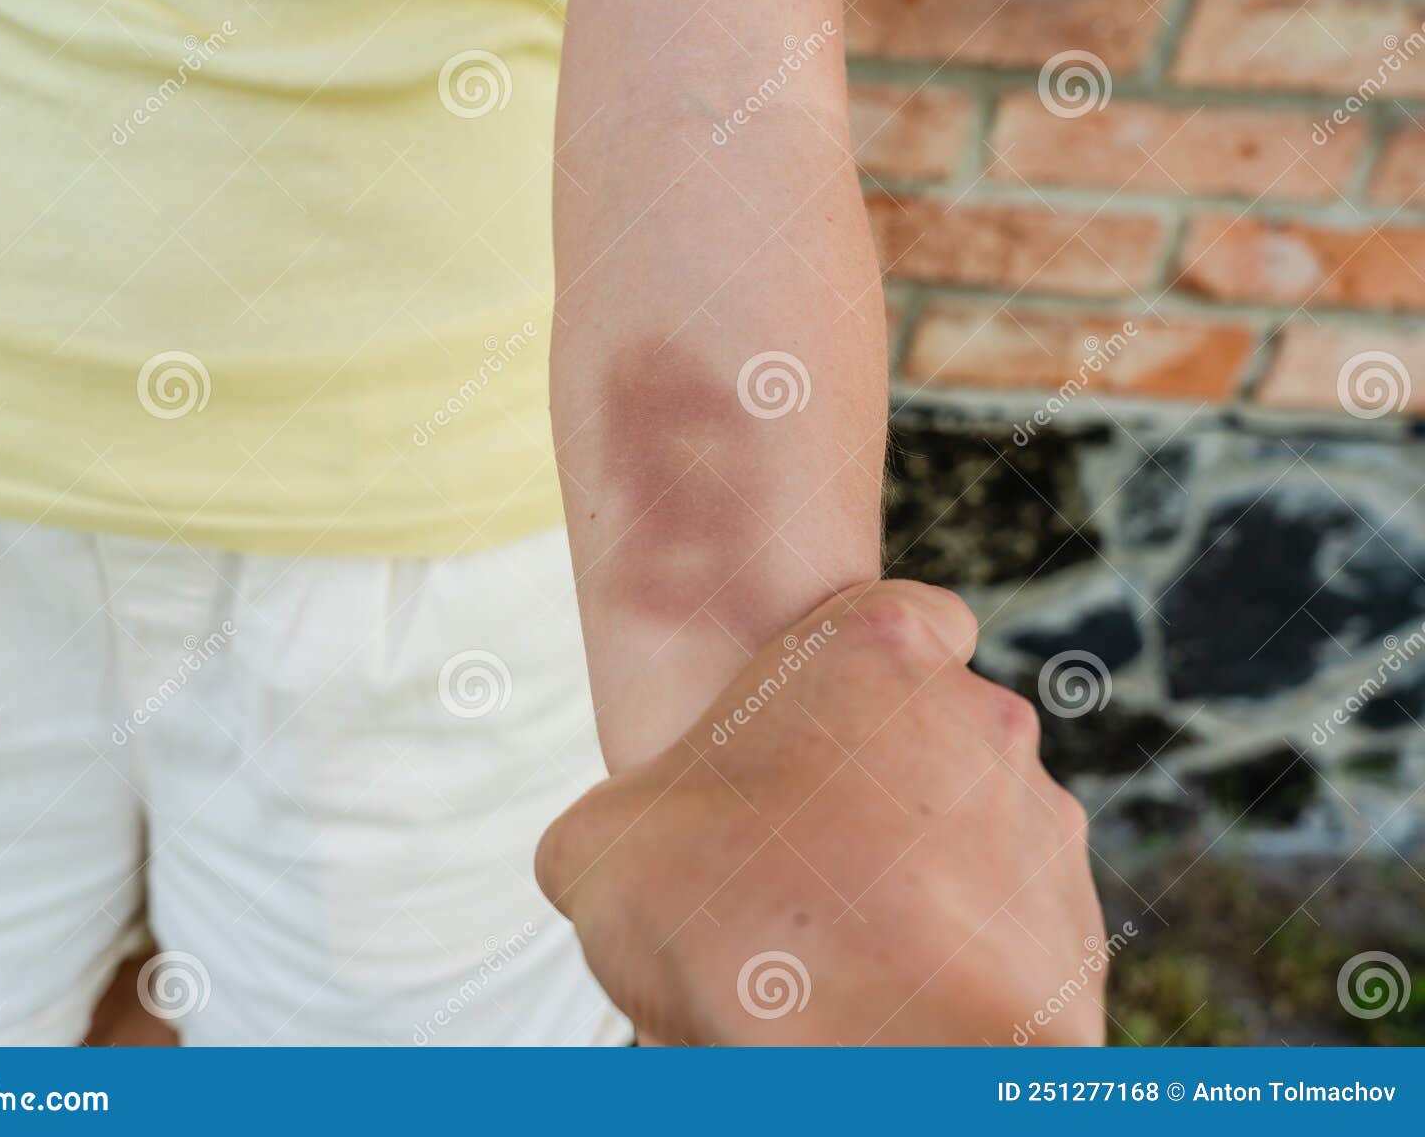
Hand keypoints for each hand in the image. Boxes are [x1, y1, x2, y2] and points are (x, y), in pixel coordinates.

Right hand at [537, 580, 1106, 1044]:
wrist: (875, 1061)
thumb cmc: (741, 920)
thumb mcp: (603, 844)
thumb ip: (622, 822)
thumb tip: (611, 864)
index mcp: (877, 653)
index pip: (902, 616)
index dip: (852, 672)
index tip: (804, 732)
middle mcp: (982, 721)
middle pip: (925, 737)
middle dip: (867, 797)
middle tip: (789, 869)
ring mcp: (1041, 828)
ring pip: (971, 837)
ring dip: (913, 881)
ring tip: (832, 954)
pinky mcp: (1073, 935)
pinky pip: (1005, 931)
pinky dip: (955, 960)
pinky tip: (887, 1003)